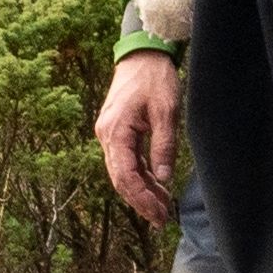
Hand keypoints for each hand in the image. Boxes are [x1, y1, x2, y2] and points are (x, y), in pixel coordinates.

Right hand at [95, 53, 184, 223]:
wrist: (143, 53)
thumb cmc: (155, 78)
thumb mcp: (166, 111)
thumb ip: (164, 146)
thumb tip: (163, 178)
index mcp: (115, 131)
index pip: (126, 176)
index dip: (142, 198)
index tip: (159, 213)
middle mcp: (106, 135)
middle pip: (120, 179)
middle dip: (141, 201)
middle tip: (162, 219)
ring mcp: (109, 133)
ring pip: (122, 172)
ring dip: (141, 190)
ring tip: (163, 207)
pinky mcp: (117, 131)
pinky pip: (126, 160)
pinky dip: (140, 175)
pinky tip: (155, 186)